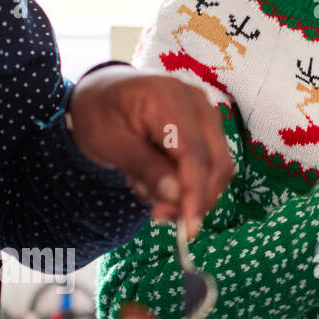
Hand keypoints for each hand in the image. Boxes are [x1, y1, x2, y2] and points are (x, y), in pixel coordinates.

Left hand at [67, 65, 233, 236]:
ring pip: (219, 163)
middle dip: (196, 198)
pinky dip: (194, 181)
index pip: (194, 153)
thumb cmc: (99, 114)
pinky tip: (166, 186)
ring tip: (158, 203)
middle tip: (162, 218)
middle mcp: (196, 102)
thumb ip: (144, 167)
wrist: (101, 91)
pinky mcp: (207, 123)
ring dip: (196, 193)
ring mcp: (206, 111)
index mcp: (167, 99)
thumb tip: (176, 195)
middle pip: (216, 161)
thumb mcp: (109, 144)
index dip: (195, 193)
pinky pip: (212, 159)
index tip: (188, 228)